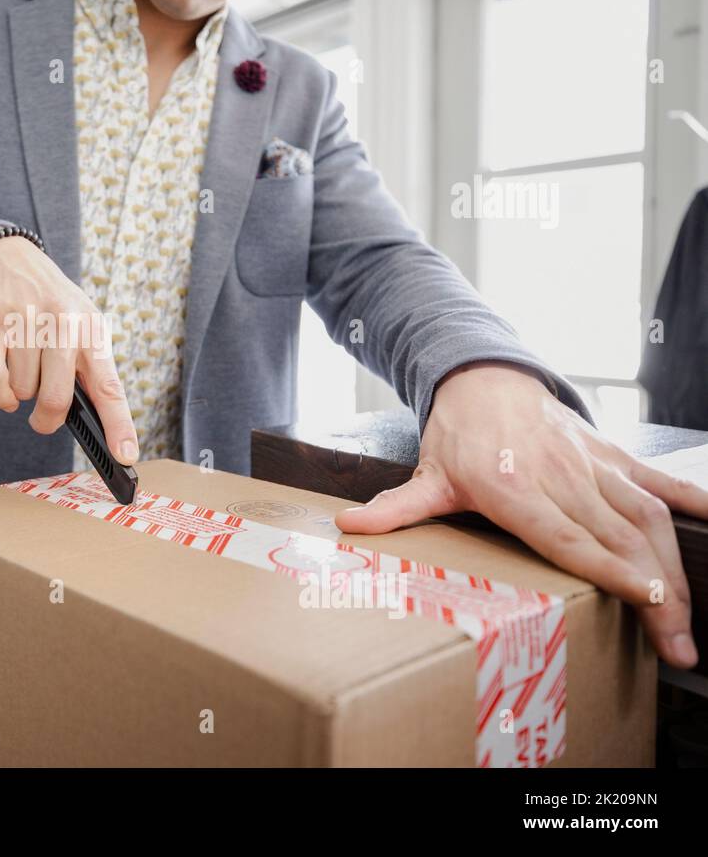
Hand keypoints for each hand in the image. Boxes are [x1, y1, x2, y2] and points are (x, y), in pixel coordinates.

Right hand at [0, 229, 138, 463]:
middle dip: (46, 420)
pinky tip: (4, 388)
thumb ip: (88, 369)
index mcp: (92, 332)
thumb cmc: (50, 305)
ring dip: (19, 393)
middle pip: (55, 400)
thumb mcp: (81, 326)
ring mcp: (27, 322)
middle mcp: (64, 325)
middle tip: (43, 419)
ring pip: (21, 391)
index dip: (119, 425)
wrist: (7, 257)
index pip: (109, 387)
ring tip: (23, 368)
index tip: (125, 456)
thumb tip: (95, 425)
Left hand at [336, 362, 704, 668]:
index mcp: (511, 488)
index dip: (606, 565)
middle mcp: (559, 475)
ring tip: (686, 616)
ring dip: (674, 566)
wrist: (485, 379)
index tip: (642, 596)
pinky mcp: (612, 455)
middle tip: (677, 642)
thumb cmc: (456, 437)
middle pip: (615, 537)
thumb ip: (395, 508)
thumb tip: (347, 526)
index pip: (565, 534)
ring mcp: (591, 464)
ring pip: (646, 515)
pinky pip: (660, 481)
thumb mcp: (425, 475)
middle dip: (653, 591)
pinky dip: (693, 504)